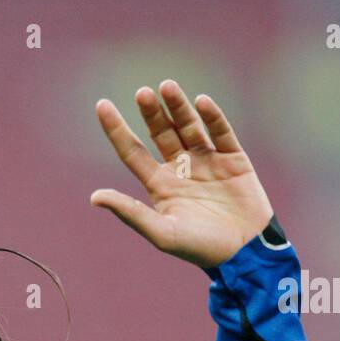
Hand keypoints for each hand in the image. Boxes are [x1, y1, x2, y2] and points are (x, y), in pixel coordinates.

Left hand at [90, 80, 274, 267]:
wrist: (245, 253)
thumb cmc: (200, 248)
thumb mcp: (161, 232)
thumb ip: (130, 212)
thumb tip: (94, 197)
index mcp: (160, 185)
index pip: (132, 151)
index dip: (116, 129)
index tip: (101, 105)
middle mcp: (181, 168)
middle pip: (161, 132)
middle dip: (151, 113)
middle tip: (142, 93)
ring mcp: (207, 161)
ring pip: (189, 126)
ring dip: (178, 107)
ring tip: (167, 87)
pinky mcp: (234, 159)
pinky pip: (221, 132)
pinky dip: (212, 116)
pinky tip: (201, 102)